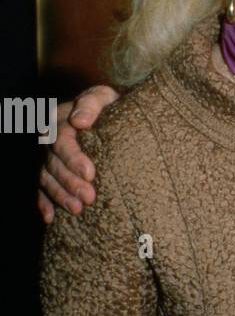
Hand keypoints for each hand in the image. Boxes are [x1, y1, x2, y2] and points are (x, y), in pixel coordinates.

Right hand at [37, 85, 119, 222]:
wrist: (112, 113)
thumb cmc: (110, 105)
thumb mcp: (105, 96)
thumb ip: (92, 104)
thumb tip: (79, 121)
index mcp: (58, 118)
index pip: (61, 140)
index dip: (72, 158)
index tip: (90, 174)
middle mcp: (48, 138)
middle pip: (53, 163)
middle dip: (69, 182)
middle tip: (89, 198)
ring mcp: (47, 156)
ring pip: (46, 178)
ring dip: (60, 196)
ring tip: (77, 210)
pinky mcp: (49, 171)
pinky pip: (41, 188)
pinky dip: (44, 203)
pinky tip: (50, 219)